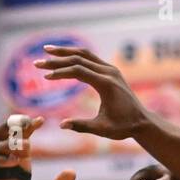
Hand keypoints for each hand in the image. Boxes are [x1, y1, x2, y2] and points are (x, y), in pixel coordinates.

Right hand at [0, 115, 74, 179]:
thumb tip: (72, 171)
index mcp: (20, 166)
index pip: (22, 139)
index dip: (29, 128)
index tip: (41, 120)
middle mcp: (6, 165)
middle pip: (3, 136)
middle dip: (13, 126)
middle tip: (26, 122)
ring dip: (10, 143)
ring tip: (26, 146)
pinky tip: (11, 161)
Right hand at [32, 45, 149, 139]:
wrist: (142, 121)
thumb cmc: (123, 127)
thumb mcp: (102, 129)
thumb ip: (82, 126)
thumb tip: (62, 125)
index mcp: (106, 84)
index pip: (78, 71)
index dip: (60, 73)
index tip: (45, 77)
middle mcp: (108, 72)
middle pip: (78, 59)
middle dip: (56, 60)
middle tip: (37, 63)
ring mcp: (110, 69)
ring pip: (84, 54)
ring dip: (65, 52)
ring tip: (47, 50)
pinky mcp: (110, 71)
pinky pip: (90, 58)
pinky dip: (75, 56)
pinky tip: (63, 57)